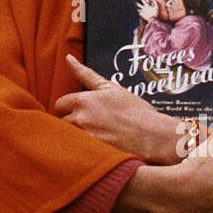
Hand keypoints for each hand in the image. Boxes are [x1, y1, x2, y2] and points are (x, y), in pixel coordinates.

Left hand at [57, 53, 175, 162]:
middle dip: (72, 124)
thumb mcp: (111, 88)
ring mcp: (84, 138)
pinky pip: (77, 152)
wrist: (153, 135)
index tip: (84, 113)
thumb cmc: (135, 111)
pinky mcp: (91, 154)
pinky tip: (100, 148)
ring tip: (98, 138)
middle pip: (61, 122)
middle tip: (93, 126)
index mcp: (82, 100)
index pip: (60, 105)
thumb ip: (86, 74)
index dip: (70, 109)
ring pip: (68, 137)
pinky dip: (84, 150)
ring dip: (77, 137)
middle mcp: (79, 119)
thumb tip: (68, 58)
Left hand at [136, 0, 160, 21]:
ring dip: (138, 8)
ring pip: (138, 9)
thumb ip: (155, 2)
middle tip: (134, 2)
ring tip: (139, 8)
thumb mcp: (156, 7)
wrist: (153, 20)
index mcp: (146, 6)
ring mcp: (141, 12)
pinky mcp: (141, 15)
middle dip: (136, 3)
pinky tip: (143, 13)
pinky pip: (139, 13)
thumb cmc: (155, 13)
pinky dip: (140, 12)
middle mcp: (143, 8)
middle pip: (138, 4)